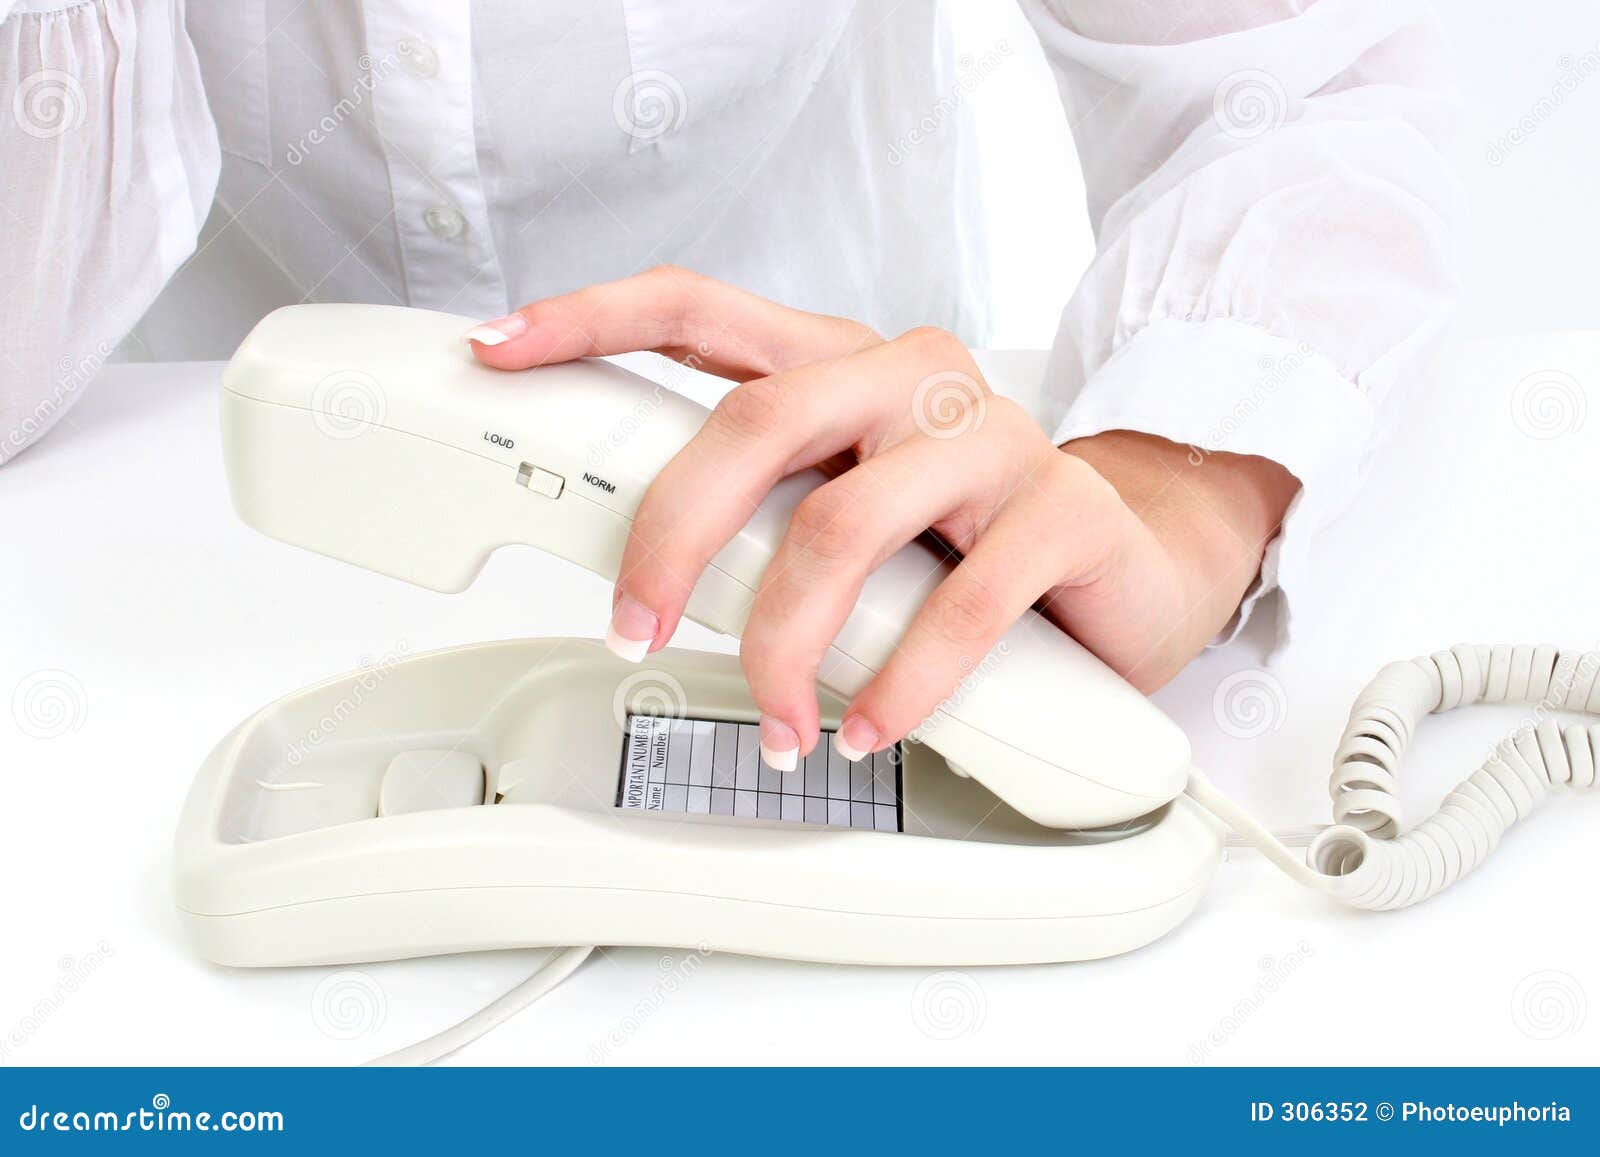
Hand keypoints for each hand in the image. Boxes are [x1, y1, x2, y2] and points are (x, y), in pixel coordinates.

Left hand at [468, 267, 1297, 768]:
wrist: (1130, 558)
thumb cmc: (966, 534)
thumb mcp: (848, 503)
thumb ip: (763, 507)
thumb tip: (643, 568)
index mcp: (840, 364)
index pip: (698, 308)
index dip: (593, 319)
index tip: (498, 349)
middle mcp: (910, 377)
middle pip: (758, 423)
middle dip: (673, 536)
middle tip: (634, 627)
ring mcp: (992, 438)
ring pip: (842, 527)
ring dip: (784, 644)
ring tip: (777, 721)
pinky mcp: (1064, 511)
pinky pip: (959, 605)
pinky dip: (896, 684)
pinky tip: (867, 726)